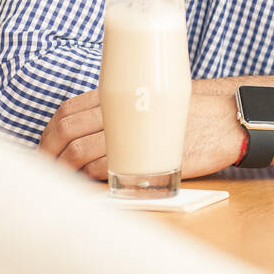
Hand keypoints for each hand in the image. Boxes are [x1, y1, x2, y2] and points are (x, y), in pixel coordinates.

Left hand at [38, 84, 243, 180]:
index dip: (49, 133)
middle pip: (68, 131)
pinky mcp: (144, 157)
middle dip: (50, 152)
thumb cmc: (192, 110)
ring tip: (64, 177)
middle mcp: (123, 109)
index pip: (68, 110)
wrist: (228, 120)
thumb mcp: (156, 94)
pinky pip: (105, 170)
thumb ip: (124, 105)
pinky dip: (90, 177)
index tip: (46, 148)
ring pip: (81, 152)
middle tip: (48, 166)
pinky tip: (89, 181)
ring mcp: (134, 133)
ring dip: (66, 168)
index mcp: (121, 92)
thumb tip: (90, 123)